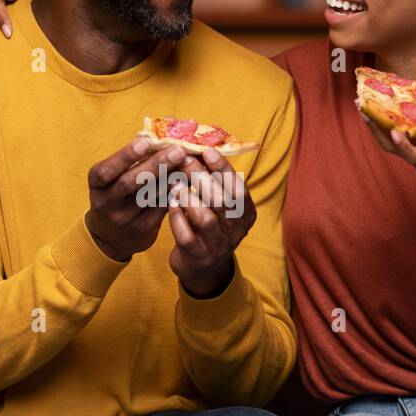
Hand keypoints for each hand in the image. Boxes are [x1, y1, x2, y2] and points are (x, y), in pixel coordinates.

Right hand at [85, 139, 186, 261]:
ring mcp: (125, 218)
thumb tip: (163, 126)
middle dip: (156, 165)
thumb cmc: (116, 194)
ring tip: (187, 161)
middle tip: (177, 150)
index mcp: (97, 184)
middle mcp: (107, 202)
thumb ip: (133, 156)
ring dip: (170, 177)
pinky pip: (162, 207)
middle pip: (131, 183)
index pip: (107, 170)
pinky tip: (187, 179)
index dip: (125, 156)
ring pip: (150, 195)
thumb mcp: (113, 177)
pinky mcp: (143, 229)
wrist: (111, 236)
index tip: (145, 142)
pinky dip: (175, 191)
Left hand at [167, 147, 256, 297]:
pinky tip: (169, 203)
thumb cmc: (211, 227)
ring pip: (206, 218)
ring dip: (188, 197)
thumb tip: (200, 147)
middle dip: (201, 176)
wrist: (204, 268)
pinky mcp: (197, 255)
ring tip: (174, 182)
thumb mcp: (221, 207)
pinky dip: (177, 216)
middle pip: (222, 200)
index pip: (238, 187)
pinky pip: (186, 234)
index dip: (222, 168)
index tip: (206, 150)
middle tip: (184, 159)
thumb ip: (216, 183)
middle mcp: (235, 230)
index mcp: (245, 213)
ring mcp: (217, 244)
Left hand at [360, 108, 415, 176]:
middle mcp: (411, 155)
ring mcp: (404, 151)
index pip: (413, 155)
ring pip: (384, 140)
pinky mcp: (401, 146)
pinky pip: (386, 135)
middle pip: (389, 145)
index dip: (404, 146)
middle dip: (374, 126)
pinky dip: (377, 122)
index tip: (396, 134)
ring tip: (360, 104)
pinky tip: (370, 108)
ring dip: (371, 122)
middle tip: (362, 106)